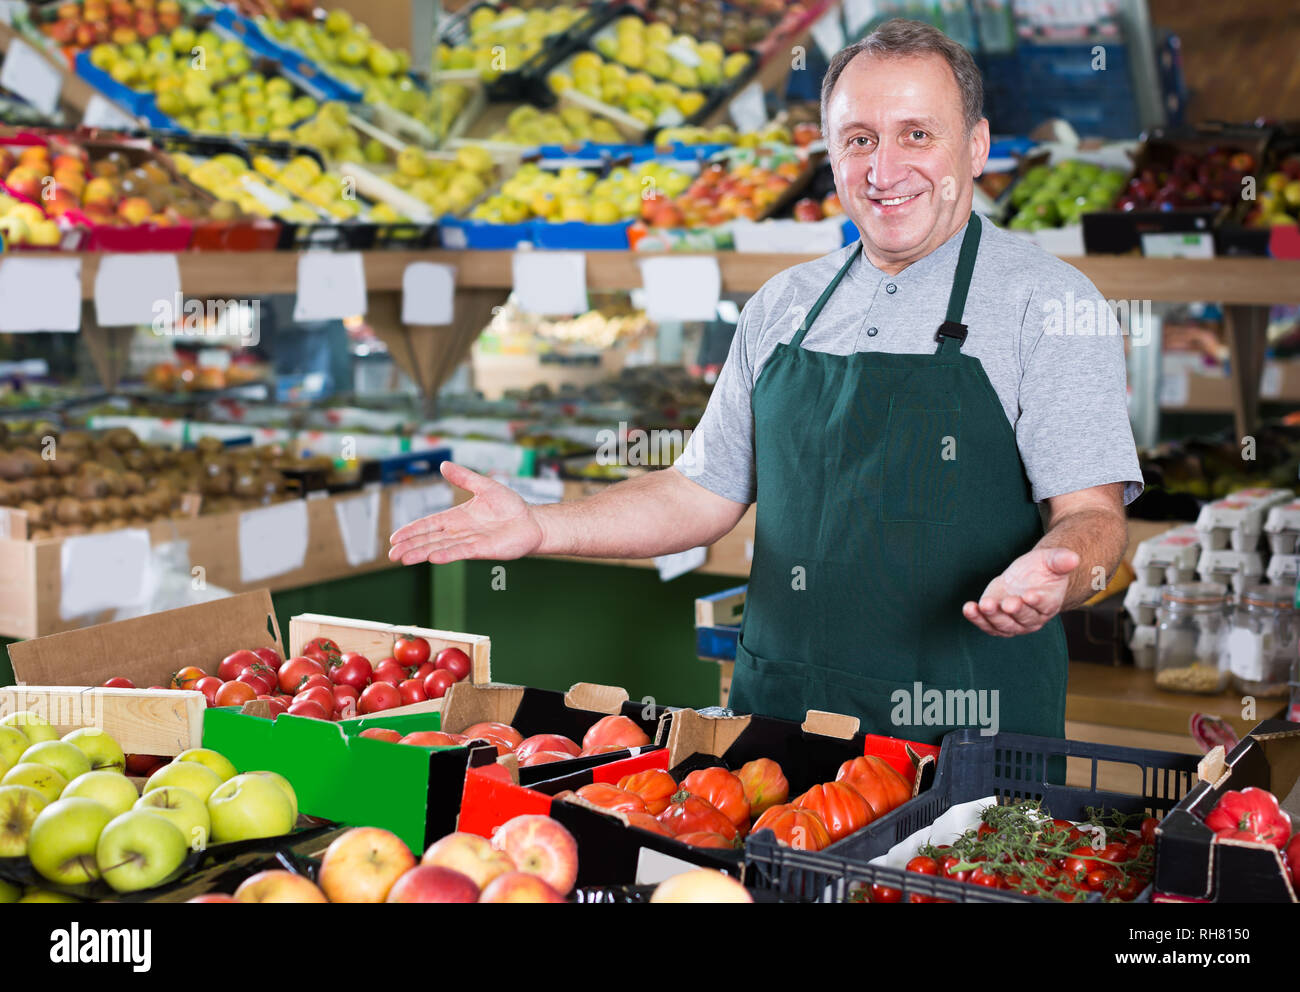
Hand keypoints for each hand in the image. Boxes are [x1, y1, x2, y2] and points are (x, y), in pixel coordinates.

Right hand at [388, 461, 543, 565]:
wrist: (532, 521)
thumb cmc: (510, 506)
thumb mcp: (485, 486)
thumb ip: (464, 477)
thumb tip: (443, 465)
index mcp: (456, 517)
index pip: (429, 524)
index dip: (412, 530)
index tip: (394, 538)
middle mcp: (459, 532)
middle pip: (430, 539)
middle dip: (410, 546)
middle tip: (392, 554)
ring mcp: (470, 542)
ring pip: (440, 547)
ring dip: (422, 553)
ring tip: (403, 559)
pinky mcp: (482, 550)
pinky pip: (461, 552)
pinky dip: (446, 555)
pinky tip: (432, 558)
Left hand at [961, 547, 1079, 636]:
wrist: (1030, 578)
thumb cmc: (1044, 570)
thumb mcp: (1052, 560)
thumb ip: (1061, 560)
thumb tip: (1073, 557)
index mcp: (1049, 603)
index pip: (1043, 606)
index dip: (1036, 601)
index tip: (1029, 595)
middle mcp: (1032, 618)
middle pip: (1023, 619)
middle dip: (1013, 611)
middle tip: (1005, 603)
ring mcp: (1013, 622)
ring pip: (1003, 625)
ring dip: (991, 617)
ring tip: (983, 605)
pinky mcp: (996, 620)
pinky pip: (987, 624)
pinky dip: (976, 619)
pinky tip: (968, 608)